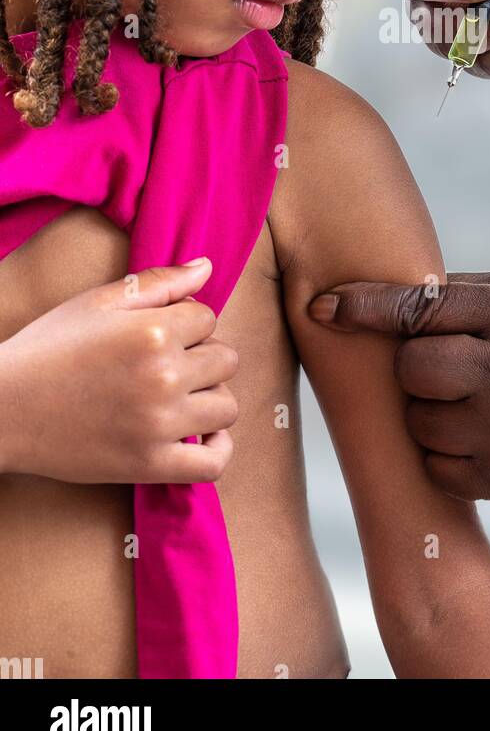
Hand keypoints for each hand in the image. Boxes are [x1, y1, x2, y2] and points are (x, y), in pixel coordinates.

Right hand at [0, 258, 238, 483]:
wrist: (4, 410)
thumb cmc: (47, 350)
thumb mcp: (97, 303)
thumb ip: (158, 282)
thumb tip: (206, 267)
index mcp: (153, 331)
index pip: (208, 317)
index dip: (187, 323)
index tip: (161, 335)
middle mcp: (163, 376)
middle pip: (225, 360)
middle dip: (202, 357)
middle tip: (167, 365)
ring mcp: (159, 424)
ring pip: (226, 406)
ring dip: (210, 398)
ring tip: (179, 396)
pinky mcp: (150, 464)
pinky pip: (213, 462)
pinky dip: (218, 448)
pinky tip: (202, 434)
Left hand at [307, 270, 489, 504]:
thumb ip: (470, 294)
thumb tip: (388, 296)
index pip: (420, 307)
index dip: (364, 306)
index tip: (323, 306)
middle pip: (409, 368)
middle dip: (415, 366)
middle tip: (451, 366)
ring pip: (417, 421)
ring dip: (431, 412)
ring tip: (477, 403)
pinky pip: (436, 466)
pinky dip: (448, 452)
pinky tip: (488, 436)